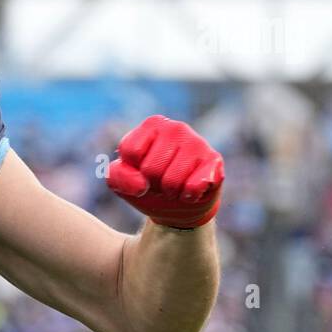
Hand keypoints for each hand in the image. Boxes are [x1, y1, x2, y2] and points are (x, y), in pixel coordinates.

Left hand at [106, 114, 223, 229]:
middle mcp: (175, 127)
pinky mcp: (214, 160)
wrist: (179, 206)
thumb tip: (141, 184)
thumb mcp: (122, 182)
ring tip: (175, 186)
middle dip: (153, 184)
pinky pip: (193, 186)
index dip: (133, 171)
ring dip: (170, 192)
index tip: (141, 172)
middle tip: (161, 182)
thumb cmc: (149, 187)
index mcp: (151, 125)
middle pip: (150, 168)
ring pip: (171, 181)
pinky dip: (188, 196)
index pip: (130, 151)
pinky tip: (191, 190)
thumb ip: (118, 177)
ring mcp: (197, 142)